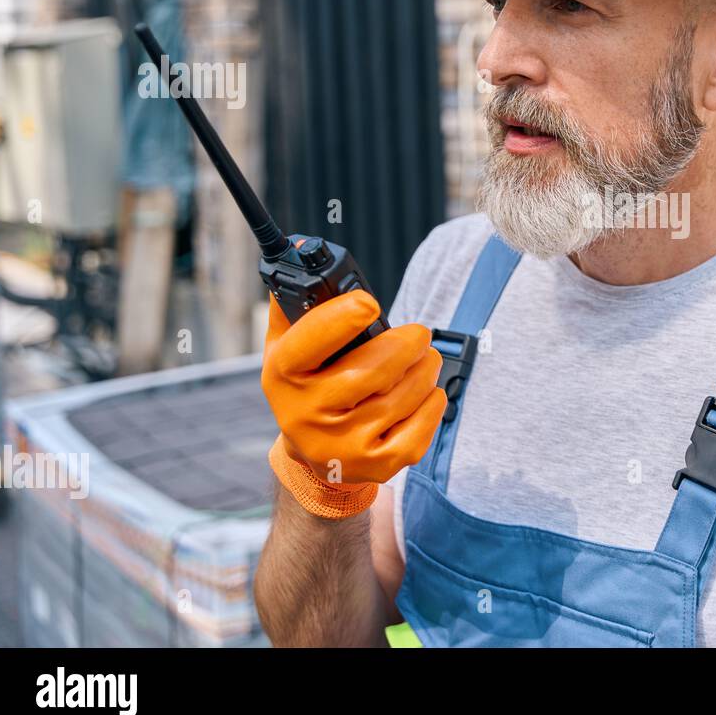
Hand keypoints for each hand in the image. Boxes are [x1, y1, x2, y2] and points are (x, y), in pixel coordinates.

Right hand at [261, 290, 445, 516]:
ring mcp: (341, 445)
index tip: (369, 303)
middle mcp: (306, 415)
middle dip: (406, 345)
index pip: (310, 342)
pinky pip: (419, 429)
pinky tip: (428, 392)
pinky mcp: (374, 465)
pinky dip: (432, 404)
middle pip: (372, 370)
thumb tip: (301, 249)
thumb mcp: (286, 347)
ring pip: (402, 396)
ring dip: (425, 370)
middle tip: (420, 333)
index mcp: (283, 376)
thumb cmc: (308, 384)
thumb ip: (294, 301)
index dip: (342, 318)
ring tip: (425, 359)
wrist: (315, 455)